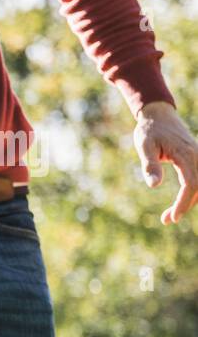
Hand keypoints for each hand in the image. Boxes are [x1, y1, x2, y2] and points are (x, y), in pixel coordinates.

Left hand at [134, 101, 197, 223]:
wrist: (159, 115)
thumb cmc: (149, 130)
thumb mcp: (144, 146)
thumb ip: (150, 164)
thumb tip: (154, 185)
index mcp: (186, 154)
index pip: (191, 184)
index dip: (183, 203)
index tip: (172, 217)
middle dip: (184, 206)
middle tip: (166, 220)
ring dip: (188, 202)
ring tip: (168, 216)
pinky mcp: (197, 159)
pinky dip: (191, 193)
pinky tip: (179, 204)